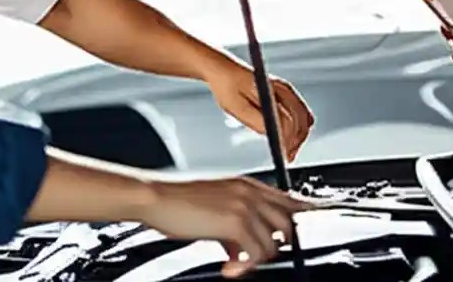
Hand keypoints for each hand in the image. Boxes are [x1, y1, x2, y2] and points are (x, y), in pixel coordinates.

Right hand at [141, 177, 313, 277]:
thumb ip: (234, 221)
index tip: (297, 238)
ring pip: (275, 243)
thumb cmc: (175, 200)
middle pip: (290, 223)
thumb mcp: (212, 205)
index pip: (287, 202)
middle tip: (258, 257)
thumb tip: (242, 247)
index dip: (297, 221)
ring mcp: (245, 207)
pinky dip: (244, 267)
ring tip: (236, 264)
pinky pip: (257, 255)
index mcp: (246, 184)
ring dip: (258, 259)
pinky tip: (228, 268)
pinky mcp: (236, 224)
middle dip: (280, 244)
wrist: (155, 198)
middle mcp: (249, 192)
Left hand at [205, 59, 313, 160]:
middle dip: (296, 141)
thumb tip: (271, 133)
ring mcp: (287, 90)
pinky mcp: (286, 94)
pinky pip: (301, 113)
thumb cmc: (226, 87)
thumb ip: (254, 120)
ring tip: (290, 152)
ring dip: (300, 136)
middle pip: (300, 120)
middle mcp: (283, 88)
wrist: (223, 71)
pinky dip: (300, 128)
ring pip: (304, 118)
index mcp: (270, 90)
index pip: (288, 119)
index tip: (284, 154)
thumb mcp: (235, 107)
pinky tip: (291, 139)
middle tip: (288, 157)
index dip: (287, 139)